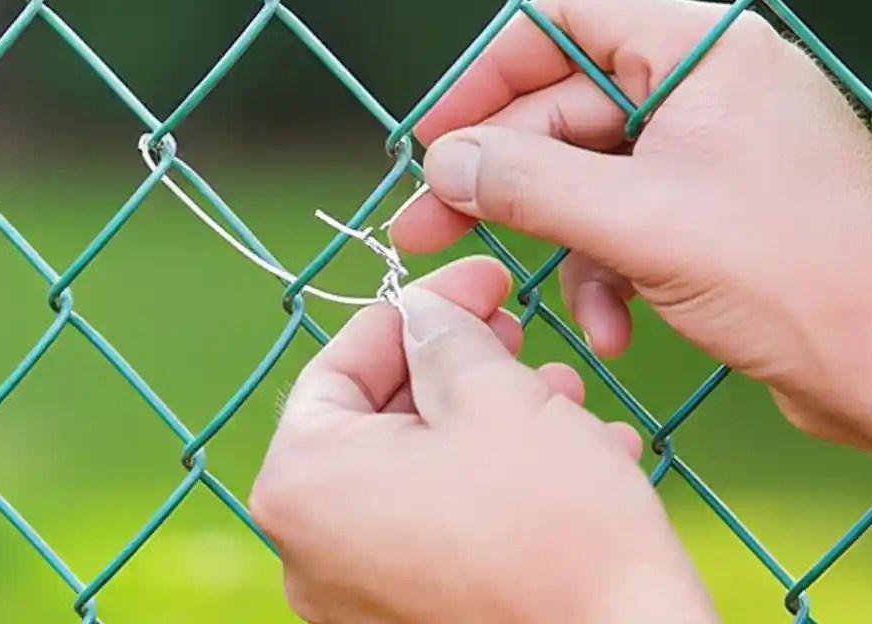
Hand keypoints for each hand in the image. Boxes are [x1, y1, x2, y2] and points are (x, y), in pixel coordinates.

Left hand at [251, 257, 715, 623]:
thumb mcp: (495, 395)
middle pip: (379, 419)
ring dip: (488, 420)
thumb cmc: (553, 525)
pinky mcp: (407, 620)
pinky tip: (569, 453)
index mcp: (302, 481)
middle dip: (459, 366)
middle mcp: (308, 549)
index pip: (341, 360)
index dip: (419, 308)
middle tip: (516, 331)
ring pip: (419, 472)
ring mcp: (354, 596)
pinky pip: (439, 529)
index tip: (478, 282)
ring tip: (561, 393)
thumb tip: (424, 311)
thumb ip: (444, 334)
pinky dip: (493, 485)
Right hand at [391, 0, 871, 467]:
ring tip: (526, 300)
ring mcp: (713, 154)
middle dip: (499, 180)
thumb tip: (444, 162)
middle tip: (427, 228)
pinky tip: (612, 328)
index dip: (488, 75)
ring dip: (558, 243)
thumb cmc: (800, 278)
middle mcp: (707, 92)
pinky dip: (605, 273)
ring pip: (589, 177)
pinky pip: (628, 222)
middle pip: (565, 111)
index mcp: (703, 56)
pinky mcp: (716, 213)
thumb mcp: (641, 225)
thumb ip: (529, 184)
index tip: (434, 137)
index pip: (566, 22)